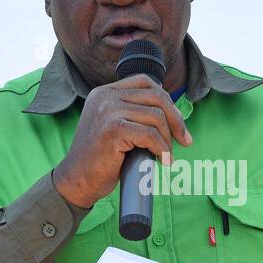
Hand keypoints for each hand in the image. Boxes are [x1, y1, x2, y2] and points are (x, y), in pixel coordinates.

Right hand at [51, 74, 192, 208]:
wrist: (77, 180)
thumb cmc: (100, 159)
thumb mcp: (115, 127)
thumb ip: (134, 114)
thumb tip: (174, 113)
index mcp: (104, 93)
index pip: (145, 82)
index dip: (167, 101)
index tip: (177, 123)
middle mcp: (105, 97)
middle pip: (156, 97)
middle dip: (176, 120)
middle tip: (185, 141)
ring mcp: (107, 111)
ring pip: (156, 117)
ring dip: (168, 140)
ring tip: (166, 156)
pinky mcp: (112, 129)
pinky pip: (150, 135)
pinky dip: (161, 149)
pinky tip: (162, 160)